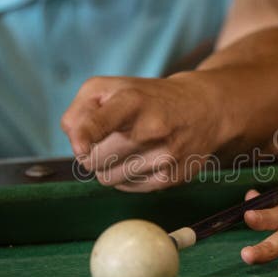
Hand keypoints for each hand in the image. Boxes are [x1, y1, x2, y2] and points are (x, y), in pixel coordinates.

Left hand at [61, 74, 223, 191]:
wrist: (203, 109)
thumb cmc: (146, 98)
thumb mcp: (110, 88)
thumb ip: (80, 111)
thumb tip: (74, 141)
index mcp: (132, 100)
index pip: (102, 121)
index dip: (86, 134)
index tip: (80, 146)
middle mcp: (151, 128)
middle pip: (93, 159)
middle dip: (90, 152)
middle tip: (106, 138)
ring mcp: (164, 155)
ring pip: (107, 179)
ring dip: (108, 167)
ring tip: (127, 147)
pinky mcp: (172, 178)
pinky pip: (127, 188)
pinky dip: (126, 177)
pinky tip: (142, 158)